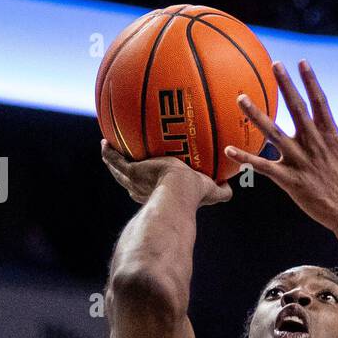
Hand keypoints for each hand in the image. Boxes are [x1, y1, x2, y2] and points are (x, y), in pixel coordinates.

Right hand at [101, 140, 231, 206]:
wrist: (179, 193)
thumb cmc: (195, 195)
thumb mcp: (211, 192)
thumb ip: (222, 191)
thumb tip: (233, 188)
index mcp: (158, 193)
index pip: (150, 187)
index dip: (146, 181)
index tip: (146, 172)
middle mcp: (142, 189)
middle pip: (129, 179)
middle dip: (126, 170)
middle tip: (124, 158)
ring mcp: (134, 181)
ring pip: (118, 169)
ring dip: (112, 159)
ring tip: (108, 146)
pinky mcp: (130, 171)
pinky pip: (115, 160)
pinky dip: (108, 152)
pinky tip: (104, 142)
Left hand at [226, 61, 337, 232]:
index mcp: (330, 134)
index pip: (319, 101)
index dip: (310, 80)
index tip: (301, 61)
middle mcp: (313, 143)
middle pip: (296, 108)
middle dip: (285, 85)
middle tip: (274, 64)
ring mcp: (299, 160)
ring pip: (273, 133)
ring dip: (256, 115)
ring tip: (241, 98)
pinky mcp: (289, 179)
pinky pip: (263, 167)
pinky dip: (245, 159)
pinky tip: (228, 150)